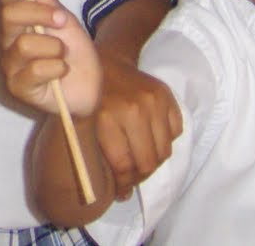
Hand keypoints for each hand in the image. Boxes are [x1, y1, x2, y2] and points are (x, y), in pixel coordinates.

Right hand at [0, 0, 101, 117]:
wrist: (93, 90)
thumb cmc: (77, 56)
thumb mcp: (70, 26)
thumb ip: (52, 7)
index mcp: (20, 23)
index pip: (7, 1)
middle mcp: (9, 41)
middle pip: (10, 16)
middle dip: (39, 14)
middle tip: (61, 20)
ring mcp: (11, 65)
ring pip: (25, 44)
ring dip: (54, 48)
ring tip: (64, 56)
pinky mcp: (17, 87)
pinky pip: (35, 70)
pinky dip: (57, 68)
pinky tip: (61, 73)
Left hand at [94, 53, 182, 198]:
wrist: (102, 59)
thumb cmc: (85, 95)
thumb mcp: (79, 122)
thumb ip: (95, 155)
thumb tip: (120, 196)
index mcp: (106, 116)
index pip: (124, 165)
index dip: (123, 184)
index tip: (120, 192)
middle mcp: (133, 109)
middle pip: (148, 162)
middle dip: (139, 177)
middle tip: (131, 179)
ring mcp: (153, 101)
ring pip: (164, 151)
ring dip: (153, 162)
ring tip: (140, 161)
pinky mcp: (166, 95)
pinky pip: (175, 132)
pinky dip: (164, 140)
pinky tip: (149, 138)